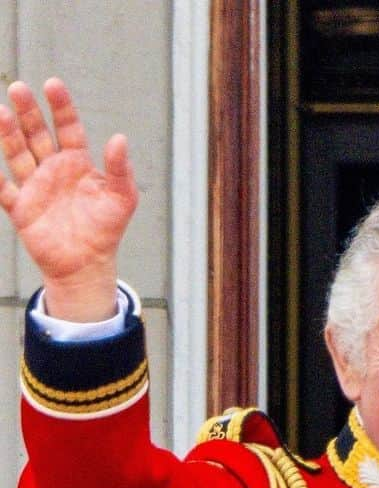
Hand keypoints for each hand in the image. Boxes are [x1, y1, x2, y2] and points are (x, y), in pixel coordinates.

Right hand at [0, 78, 136, 320]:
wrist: (87, 266)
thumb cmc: (106, 231)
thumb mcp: (122, 199)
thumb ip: (121, 170)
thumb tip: (119, 138)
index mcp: (77, 162)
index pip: (67, 127)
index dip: (61, 106)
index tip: (53, 85)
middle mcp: (53, 168)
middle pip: (37, 133)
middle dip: (28, 112)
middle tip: (19, 88)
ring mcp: (34, 186)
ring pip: (18, 153)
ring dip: (8, 134)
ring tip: (1, 113)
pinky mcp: (20, 208)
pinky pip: (3, 189)